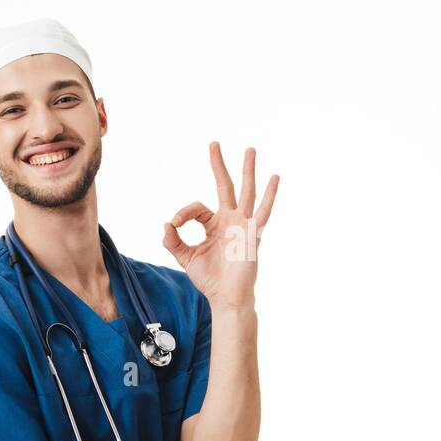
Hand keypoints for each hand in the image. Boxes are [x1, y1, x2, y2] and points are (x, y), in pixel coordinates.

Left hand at [162, 142, 278, 309]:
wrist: (226, 297)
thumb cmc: (209, 278)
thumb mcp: (186, 258)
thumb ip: (174, 242)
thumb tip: (166, 225)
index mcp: (213, 224)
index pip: (197, 208)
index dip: (183, 213)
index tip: (174, 225)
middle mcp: (230, 220)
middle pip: (224, 187)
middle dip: (219, 166)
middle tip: (214, 144)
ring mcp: (243, 225)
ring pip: (246, 192)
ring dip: (247, 171)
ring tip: (250, 149)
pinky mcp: (253, 234)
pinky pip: (263, 212)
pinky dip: (270, 195)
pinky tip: (275, 178)